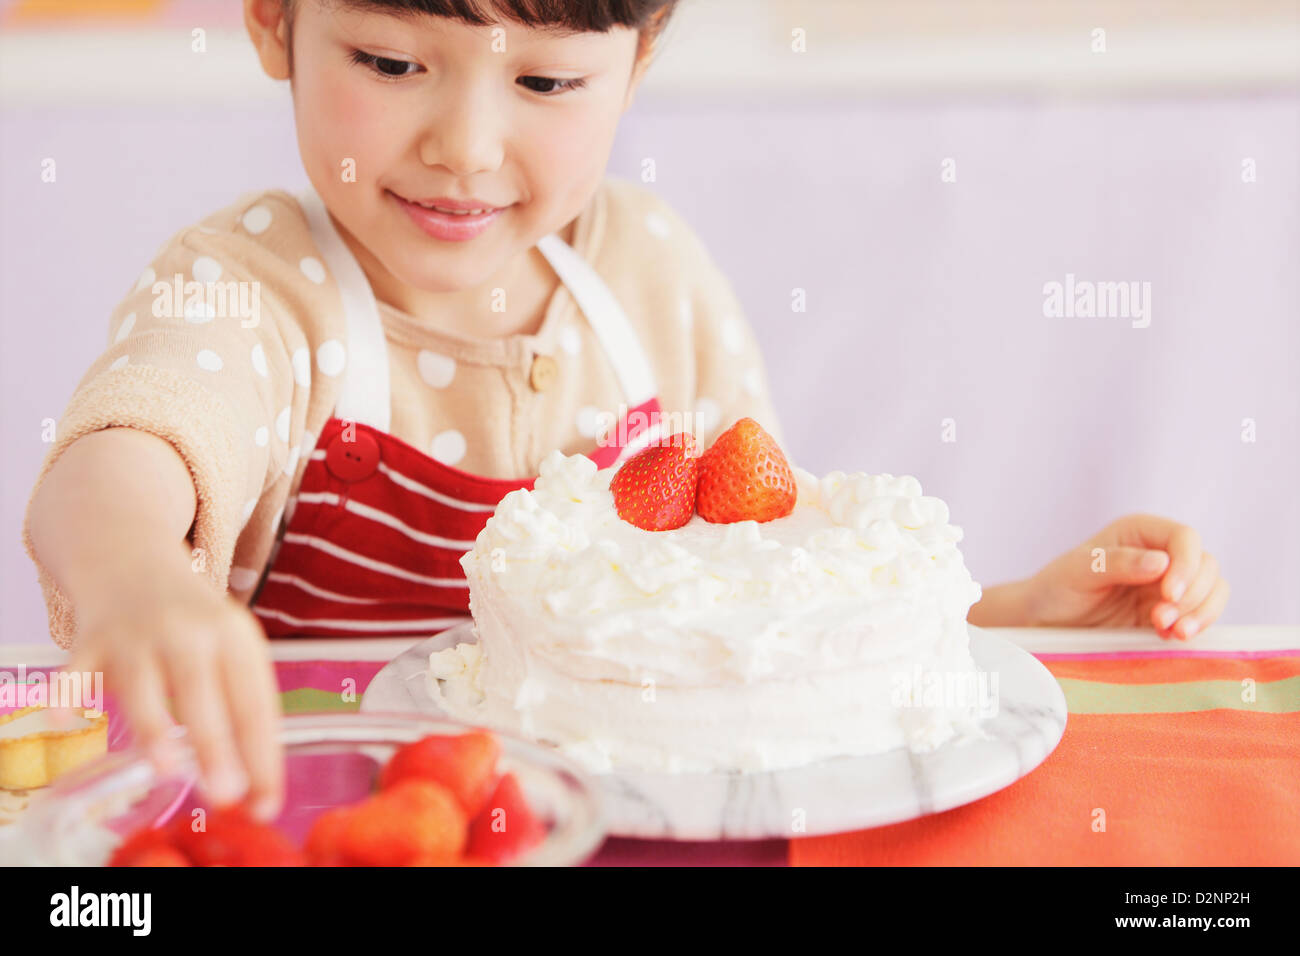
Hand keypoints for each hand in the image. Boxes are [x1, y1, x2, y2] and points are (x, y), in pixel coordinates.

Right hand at [66, 564, 283, 818]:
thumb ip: (239, 705)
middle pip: (205, 693)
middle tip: (227, 791)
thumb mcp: (231, 647)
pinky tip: (66, 722)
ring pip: (146, 685)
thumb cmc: (192, 623)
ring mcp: (138, 635)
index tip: (265, 804)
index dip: (262, 755)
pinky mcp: (91, 639)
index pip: (255, 703)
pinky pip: (77, 670)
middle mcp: (190, 633)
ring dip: (155, 726)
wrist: (134, 560)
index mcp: (235, 638)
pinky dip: (68, 695)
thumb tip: (255, 782)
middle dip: (216, 745)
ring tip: (165, 768)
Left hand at [1019, 513, 1228, 637]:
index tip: (1170, 594)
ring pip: (1213, 589)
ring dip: (1202, 612)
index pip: (1185, 538)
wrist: (1047, 621)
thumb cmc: (1057, 587)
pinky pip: (1203, 614)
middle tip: (1161, 620)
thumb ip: (1117, 563)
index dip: (1187, 565)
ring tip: (1173, 632)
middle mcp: (1161, 553)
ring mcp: (1170, 584)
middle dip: (1193, 595)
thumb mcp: (1078, 572)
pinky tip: (1173, 637)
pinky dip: (1197, 625)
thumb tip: (1161, 562)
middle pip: (1206, 565)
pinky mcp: (1172, 612)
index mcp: (1140, 532)